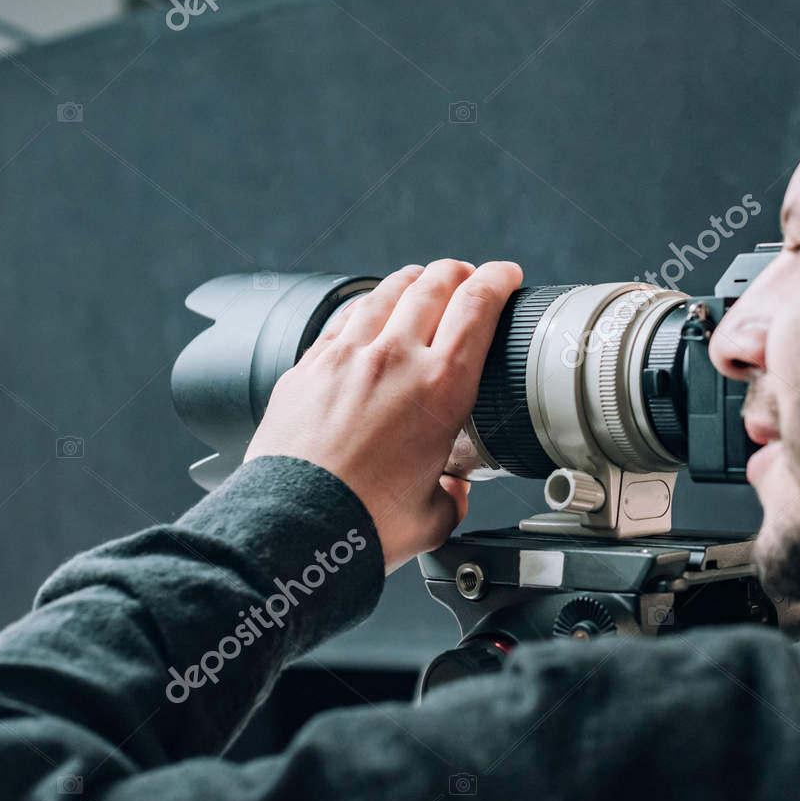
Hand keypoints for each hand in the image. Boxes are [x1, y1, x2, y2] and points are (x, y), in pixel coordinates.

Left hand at [245, 259, 522, 570]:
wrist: (293, 527)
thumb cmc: (363, 523)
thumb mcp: (433, 516)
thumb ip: (451, 495)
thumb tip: (452, 491)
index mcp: (441, 388)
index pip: (478, 305)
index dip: (497, 279)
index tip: (506, 275)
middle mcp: (394, 359)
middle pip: (434, 284)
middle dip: (457, 273)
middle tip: (467, 277)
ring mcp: (347, 356)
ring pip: (386, 292)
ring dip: (412, 281)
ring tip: (421, 283)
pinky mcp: (309, 366)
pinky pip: (344, 318)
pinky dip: (366, 308)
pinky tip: (370, 314)